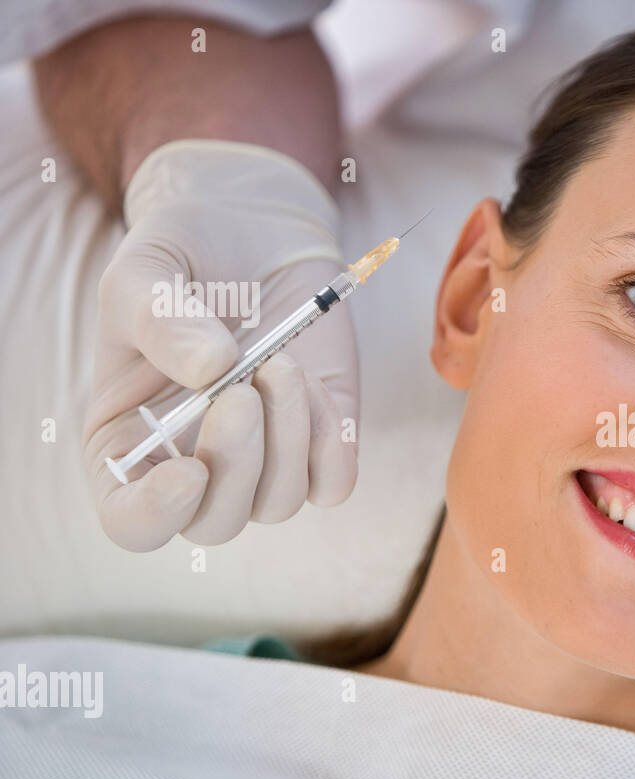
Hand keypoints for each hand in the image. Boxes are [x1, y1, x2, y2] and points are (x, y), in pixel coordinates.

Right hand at [82, 140, 359, 551]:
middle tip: (243, 389)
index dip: (155, 515)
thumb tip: (211, 372)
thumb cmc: (184, 254)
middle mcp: (193, 465)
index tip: (188, 470)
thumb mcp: (145, 271)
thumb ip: (160, 319)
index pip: (130, 521)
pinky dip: (329, 439)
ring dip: (285, 435)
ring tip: (277, 361)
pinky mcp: (321, 442)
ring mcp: (263, 459)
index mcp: (127, 442)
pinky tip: (311, 382)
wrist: (256, 226)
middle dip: (236, 463)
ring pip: (279, 502)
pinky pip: (334, 481)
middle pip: (215, 523)